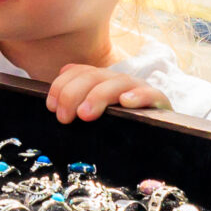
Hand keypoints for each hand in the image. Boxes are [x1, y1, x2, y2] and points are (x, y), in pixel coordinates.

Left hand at [47, 64, 167, 121]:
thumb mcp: (94, 118)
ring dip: (98, 96)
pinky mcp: (159, 102)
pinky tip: (126, 102)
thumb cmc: (120, 131)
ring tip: (85, 114)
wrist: (159, 139)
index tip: (51, 106)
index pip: (79, 71)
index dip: (61, 85)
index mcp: (101, 81)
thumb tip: (54, 104)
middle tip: (64, 117)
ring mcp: (139, 89)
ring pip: (118, 82)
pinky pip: (150, 93)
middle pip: (94, 76)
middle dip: (73, 94)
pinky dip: (138, 96)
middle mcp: (118, 81)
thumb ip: (76, 107)